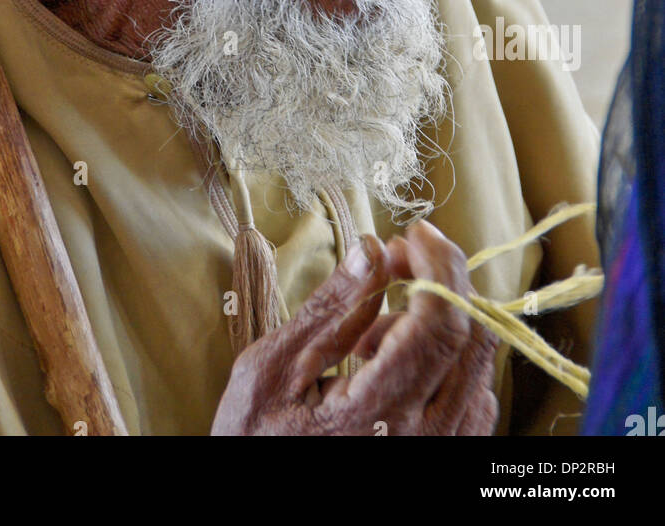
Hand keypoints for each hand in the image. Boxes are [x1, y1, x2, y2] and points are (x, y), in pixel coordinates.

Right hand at [211, 221, 498, 435]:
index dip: (437, 266)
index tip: (415, 234)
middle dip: (441, 279)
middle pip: (471, 337)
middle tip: (397, 258)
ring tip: (370, 335)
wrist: (257, 503)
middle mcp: (423, 441)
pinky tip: (393, 366)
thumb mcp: (271, 369)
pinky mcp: (445, 459)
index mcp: (376, 414)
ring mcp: (440, 454)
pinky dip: (443, 363)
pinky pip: (474, 398)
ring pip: (476, 364)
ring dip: (435, 326)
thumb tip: (374, 249)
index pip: (439, 325)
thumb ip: (329, 308)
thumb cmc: (255, 438)